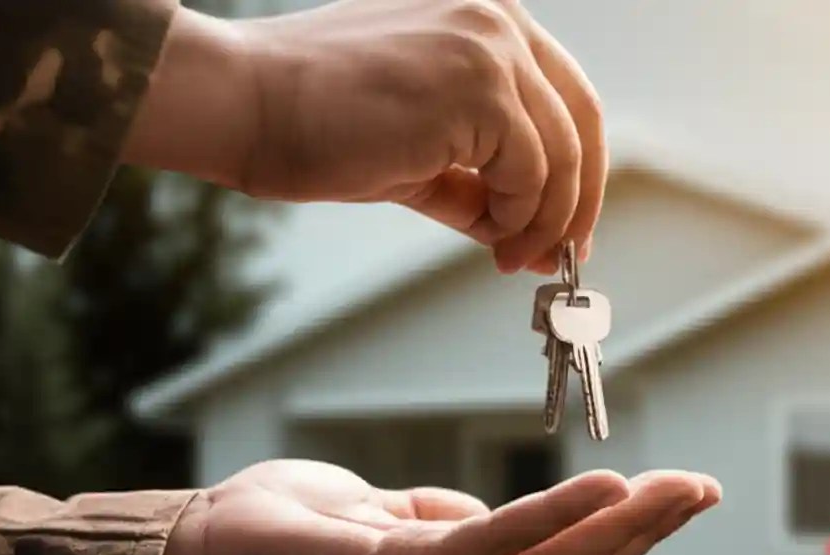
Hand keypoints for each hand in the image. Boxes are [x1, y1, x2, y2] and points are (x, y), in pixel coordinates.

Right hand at [126, 0, 606, 274]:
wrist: (247, 104)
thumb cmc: (314, 120)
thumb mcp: (422, 152)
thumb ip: (481, 183)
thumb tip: (530, 236)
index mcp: (485, 17)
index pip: (565, 95)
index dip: (577, 169)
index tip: (566, 224)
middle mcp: (497, 18)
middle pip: (582, 119)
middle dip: (577, 200)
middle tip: (561, 255)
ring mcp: (490, 46)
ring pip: (562, 154)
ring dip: (544, 222)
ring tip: (509, 257)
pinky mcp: (477, 86)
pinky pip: (530, 172)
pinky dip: (518, 217)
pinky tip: (488, 237)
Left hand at [155, 460, 719, 554]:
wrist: (209, 547)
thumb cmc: (296, 529)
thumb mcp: (388, 517)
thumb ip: (441, 521)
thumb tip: (482, 516)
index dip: (627, 533)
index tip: (681, 493)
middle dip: (646, 530)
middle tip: (705, 488)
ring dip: (619, 525)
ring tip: (673, 489)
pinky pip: (490, 544)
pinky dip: (552, 518)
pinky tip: (602, 488)